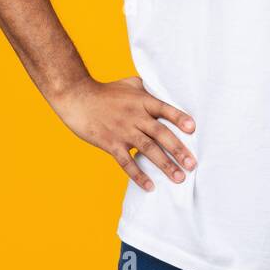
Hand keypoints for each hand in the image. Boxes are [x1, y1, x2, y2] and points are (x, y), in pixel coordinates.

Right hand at [50, 75, 196, 192]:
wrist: (77, 98)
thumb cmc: (105, 91)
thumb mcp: (129, 83)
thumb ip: (147, 89)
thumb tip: (163, 90)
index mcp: (142, 101)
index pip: (165, 109)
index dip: (179, 118)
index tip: (193, 129)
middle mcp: (135, 116)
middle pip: (160, 133)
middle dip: (178, 149)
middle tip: (192, 164)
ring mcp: (123, 131)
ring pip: (148, 149)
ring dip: (165, 165)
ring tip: (179, 178)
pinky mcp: (110, 144)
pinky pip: (126, 162)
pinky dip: (138, 175)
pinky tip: (150, 187)